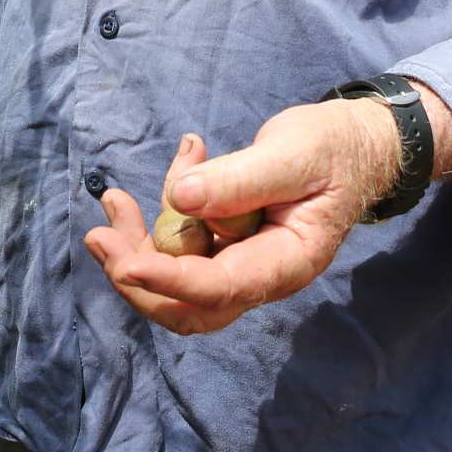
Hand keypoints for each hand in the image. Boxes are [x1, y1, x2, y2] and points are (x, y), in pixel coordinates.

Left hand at [82, 101, 400, 334]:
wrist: (353, 147)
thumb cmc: (332, 148)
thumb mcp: (293, 154)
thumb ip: (241, 179)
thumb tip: (180, 199)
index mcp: (286, 264)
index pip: (219, 288)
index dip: (168, 279)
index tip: (124, 262)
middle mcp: (260, 276)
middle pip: (187, 304)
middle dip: (137, 276)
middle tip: (99, 237)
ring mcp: (241, 263)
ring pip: (176, 276)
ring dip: (138, 243)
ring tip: (113, 200)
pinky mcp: (227, 244)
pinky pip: (183, 242)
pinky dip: (165, 213)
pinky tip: (179, 164)